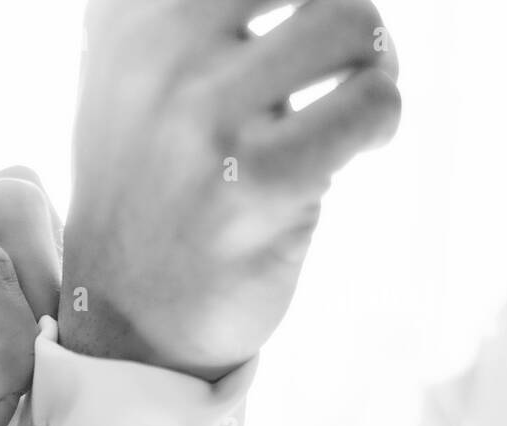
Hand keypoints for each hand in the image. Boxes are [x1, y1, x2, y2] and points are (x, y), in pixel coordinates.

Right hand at [60, 0, 400, 379]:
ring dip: (376, 65)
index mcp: (128, 14)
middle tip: (347, 64)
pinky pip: (372, 105)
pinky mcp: (255, 183)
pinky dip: (380, 123)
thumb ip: (193, 11)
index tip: (296, 35)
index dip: (299, 1)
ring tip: (354, 104)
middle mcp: (156, 56)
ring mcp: (203, 119)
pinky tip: (356, 150)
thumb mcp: (136, 69)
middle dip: (349, 20)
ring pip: (354, 24)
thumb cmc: (155, 185)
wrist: (126, 313)